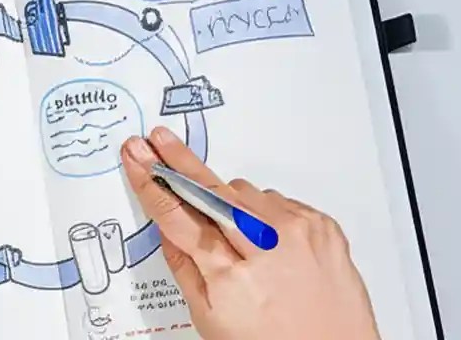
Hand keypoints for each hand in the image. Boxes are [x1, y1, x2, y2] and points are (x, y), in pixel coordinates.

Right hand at [121, 127, 380, 339]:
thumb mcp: (213, 322)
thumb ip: (186, 271)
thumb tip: (168, 231)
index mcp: (232, 278)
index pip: (179, 217)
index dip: (153, 184)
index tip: (138, 159)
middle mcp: (268, 248)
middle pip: (210, 191)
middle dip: (181, 163)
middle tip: (160, 140)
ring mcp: (299, 232)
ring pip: (245, 193)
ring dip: (232, 205)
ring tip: (239, 240)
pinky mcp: (322, 225)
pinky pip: (279, 201)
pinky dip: (267, 215)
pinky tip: (268, 242)